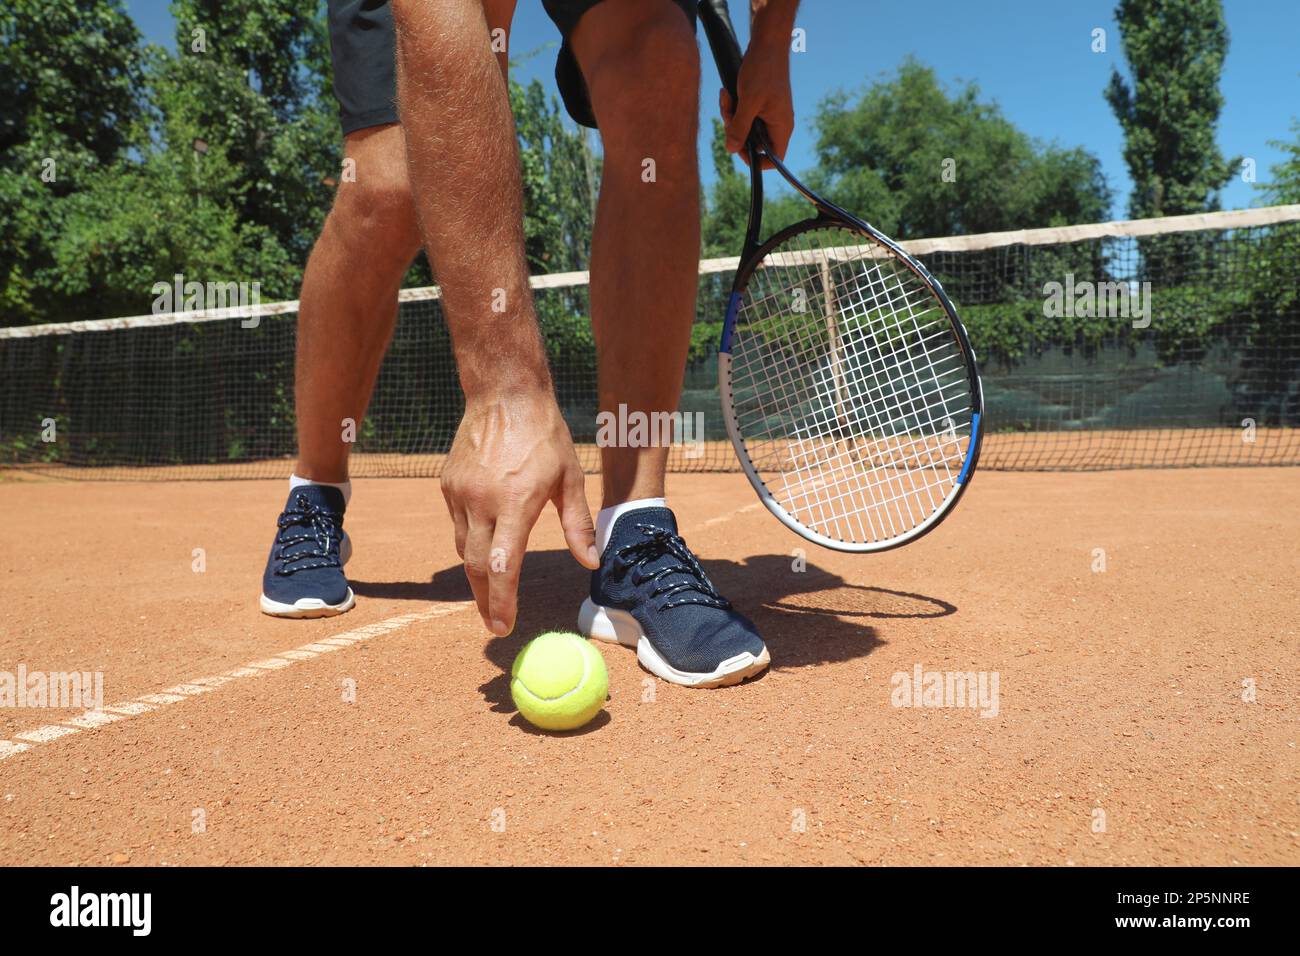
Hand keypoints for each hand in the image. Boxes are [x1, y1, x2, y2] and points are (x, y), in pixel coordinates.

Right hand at [440, 389, 597, 635]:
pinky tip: (483, 544)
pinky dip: (469, 541)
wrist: (503, 394)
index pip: (502, 565)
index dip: (502, 600)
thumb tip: (591, 561)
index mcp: (516, 502)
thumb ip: (578, 524)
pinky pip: (456, 524)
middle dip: (485, 600)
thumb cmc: (544, 435)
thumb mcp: (570, 478)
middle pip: (475, 566)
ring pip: (462, 548)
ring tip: (491, 592)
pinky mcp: (447, 485)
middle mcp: (482, 501)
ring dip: (476, 573)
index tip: (504, 626)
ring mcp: (460, 493)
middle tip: (495, 624)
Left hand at [719, 41, 793, 168]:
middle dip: (736, 131)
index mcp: (781, 127)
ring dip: (731, 116)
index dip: (755, 160)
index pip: (774, 159)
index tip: (738, 148)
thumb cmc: (762, 70)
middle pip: (754, 143)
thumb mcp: (748, 102)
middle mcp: (777, 123)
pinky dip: (733, 106)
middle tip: (728, 114)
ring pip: (745, 128)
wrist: (766, 43)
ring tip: (726, 97)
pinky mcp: (759, 104)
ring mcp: (768, 113)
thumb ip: (740, 128)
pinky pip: (743, 114)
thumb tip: (731, 150)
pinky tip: (726, 93)